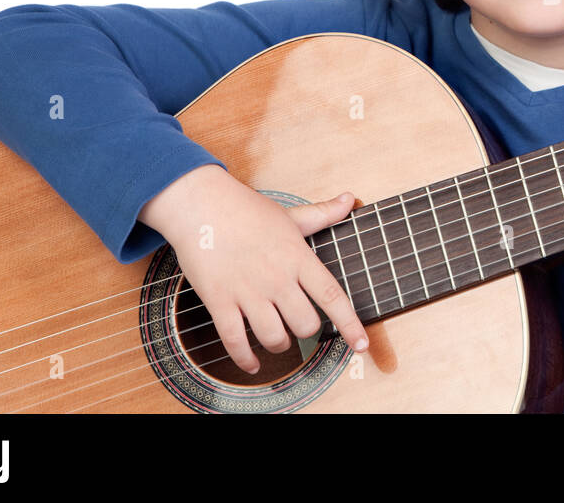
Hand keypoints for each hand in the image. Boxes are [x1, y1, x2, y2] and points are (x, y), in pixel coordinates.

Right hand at [139, 163, 368, 373]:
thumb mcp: (290, 214)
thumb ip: (323, 213)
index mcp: (298, 258)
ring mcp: (248, 291)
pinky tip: (252, 364)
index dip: (350, 324)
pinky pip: (235, 341)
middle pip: (305, 324)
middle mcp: (277, 278)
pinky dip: (245, 359)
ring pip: (274, 337)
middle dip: (307, 332)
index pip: (332, 296)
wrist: (201, 205)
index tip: (361, 345)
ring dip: (279, 345)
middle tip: (300, 324)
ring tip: (278, 339)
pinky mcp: (219, 300)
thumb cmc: (247, 210)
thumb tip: (351, 200)